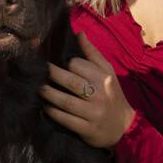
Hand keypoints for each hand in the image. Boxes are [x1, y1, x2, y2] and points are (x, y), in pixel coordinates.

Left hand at [40, 31, 135, 148]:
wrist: (124, 127)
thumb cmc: (112, 95)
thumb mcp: (108, 73)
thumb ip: (93, 54)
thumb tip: (79, 33)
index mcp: (104, 78)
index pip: (78, 65)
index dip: (65, 64)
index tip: (55, 64)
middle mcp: (100, 94)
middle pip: (70, 82)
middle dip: (51, 76)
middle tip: (38, 72)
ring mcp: (94, 113)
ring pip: (66, 101)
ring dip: (49, 94)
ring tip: (39, 89)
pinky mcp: (88, 129)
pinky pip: (66, 120)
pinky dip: (53, 113)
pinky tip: (45, 108)